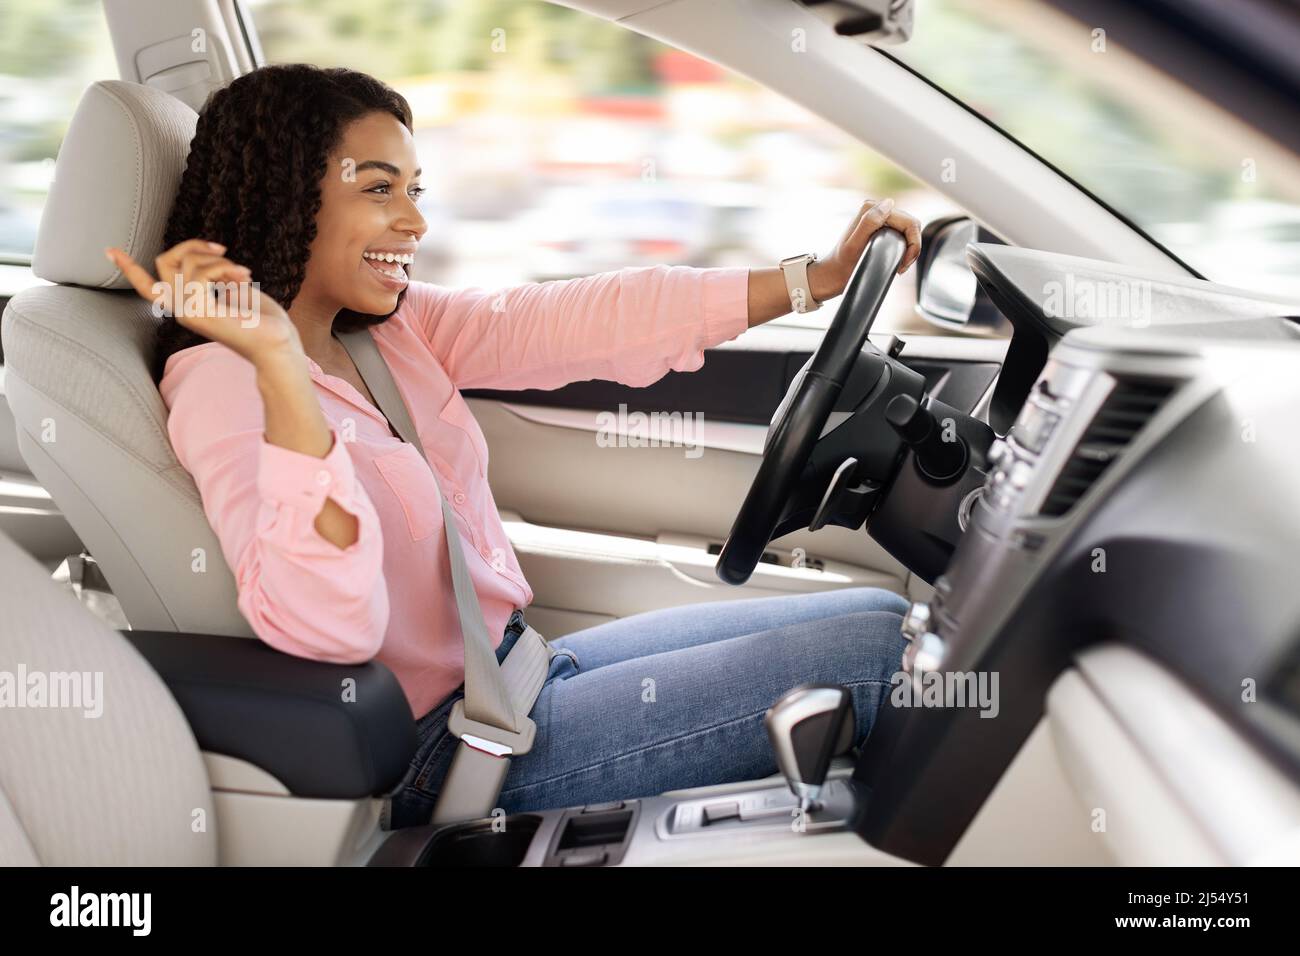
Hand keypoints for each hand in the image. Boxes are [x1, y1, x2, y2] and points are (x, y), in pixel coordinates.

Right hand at [106, 239, 301, 367]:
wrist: (278, 343)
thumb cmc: (261, 318)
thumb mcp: (232, 289)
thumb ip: (212, 275)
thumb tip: (203, 256)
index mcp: (186, 305)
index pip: (147, 287)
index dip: (129, 268)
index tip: (109, 250)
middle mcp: (180, 310)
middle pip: (164, 259)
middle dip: (193, 245)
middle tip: (223, 250)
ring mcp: (188, 312)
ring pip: (188, 262)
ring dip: (220, 260)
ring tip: (243, 274)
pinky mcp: (200, 311)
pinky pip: (201, 272)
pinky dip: (225, 267)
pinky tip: (244, 276)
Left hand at [807, 197, 922, 301]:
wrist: (833, 275)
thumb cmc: (841, 264)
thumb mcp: (853, 245)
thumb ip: (869, 222)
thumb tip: (888, 204)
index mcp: (871, 209)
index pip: (909, 222)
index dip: (912, 244)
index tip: (902, 264)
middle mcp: (876, 210)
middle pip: (911, 225)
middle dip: (912, 247)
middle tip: (902, 266)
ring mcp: (880, 219)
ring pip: (909, 231)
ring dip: (909, 249)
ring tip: (899, 265)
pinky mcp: (881, 229)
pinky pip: (903, 235)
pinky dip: (904, 249)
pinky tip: (896, 261)